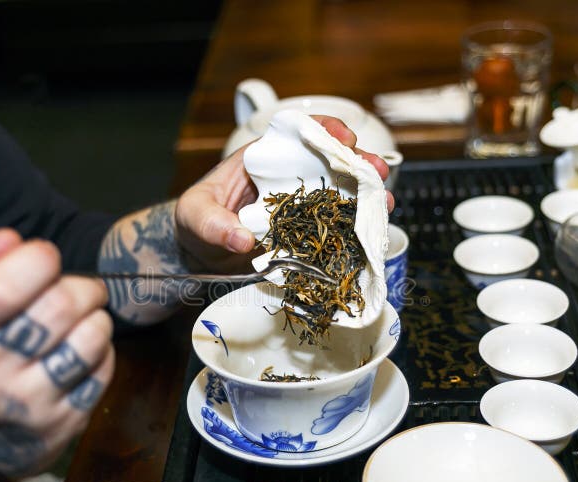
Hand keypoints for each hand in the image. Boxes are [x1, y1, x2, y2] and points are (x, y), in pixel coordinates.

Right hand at [0, 229, 113, 478]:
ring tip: (87, 316)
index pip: (1, 291)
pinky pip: (102, 372)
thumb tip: (12, 239)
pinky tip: (86, 348)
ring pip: (88, 340)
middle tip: (83, 288)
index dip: (36, 261)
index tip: (46, 256)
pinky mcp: (60, 425)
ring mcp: (25, 405)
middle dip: (82, 287)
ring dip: (98, 318)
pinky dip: (104, 351)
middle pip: (57, 310)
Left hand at [174, 115, 392, 272]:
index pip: (297, 134)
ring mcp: (300, 206)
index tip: (342, 137)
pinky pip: (334, 227)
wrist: (198, 254)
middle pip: (329, 162)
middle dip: (358, 162)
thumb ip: (212, 224)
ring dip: (365, 195)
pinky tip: (372, 232)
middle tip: (377, 171)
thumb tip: (242, 239)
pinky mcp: (305, 233)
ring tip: (383, 202)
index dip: (324, 130)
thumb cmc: (194, 222)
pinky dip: (354, 228)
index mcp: (263, 158)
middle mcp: (288, 178)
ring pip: (340, 193)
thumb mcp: (194, 217)